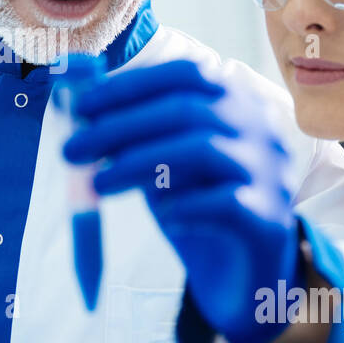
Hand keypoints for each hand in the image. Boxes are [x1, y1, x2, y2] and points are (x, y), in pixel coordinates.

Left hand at [62, 60, 301, 342]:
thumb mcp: (164, 158)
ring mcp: (270, 171)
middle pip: (187, 110)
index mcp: (237, 100)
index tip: (81, 108)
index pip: (185, 75)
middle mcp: (260, 127)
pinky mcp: (269, 217)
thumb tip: (75, 104)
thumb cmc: (199, 199)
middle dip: (120, 127)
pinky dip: (186, 205)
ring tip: (98, 184)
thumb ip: (132, 131)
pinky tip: (162, 216)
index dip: (130, 86)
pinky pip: (225, 202)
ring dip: (140, 163)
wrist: (246, 268)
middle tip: (72, 150)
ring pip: (203, 150)